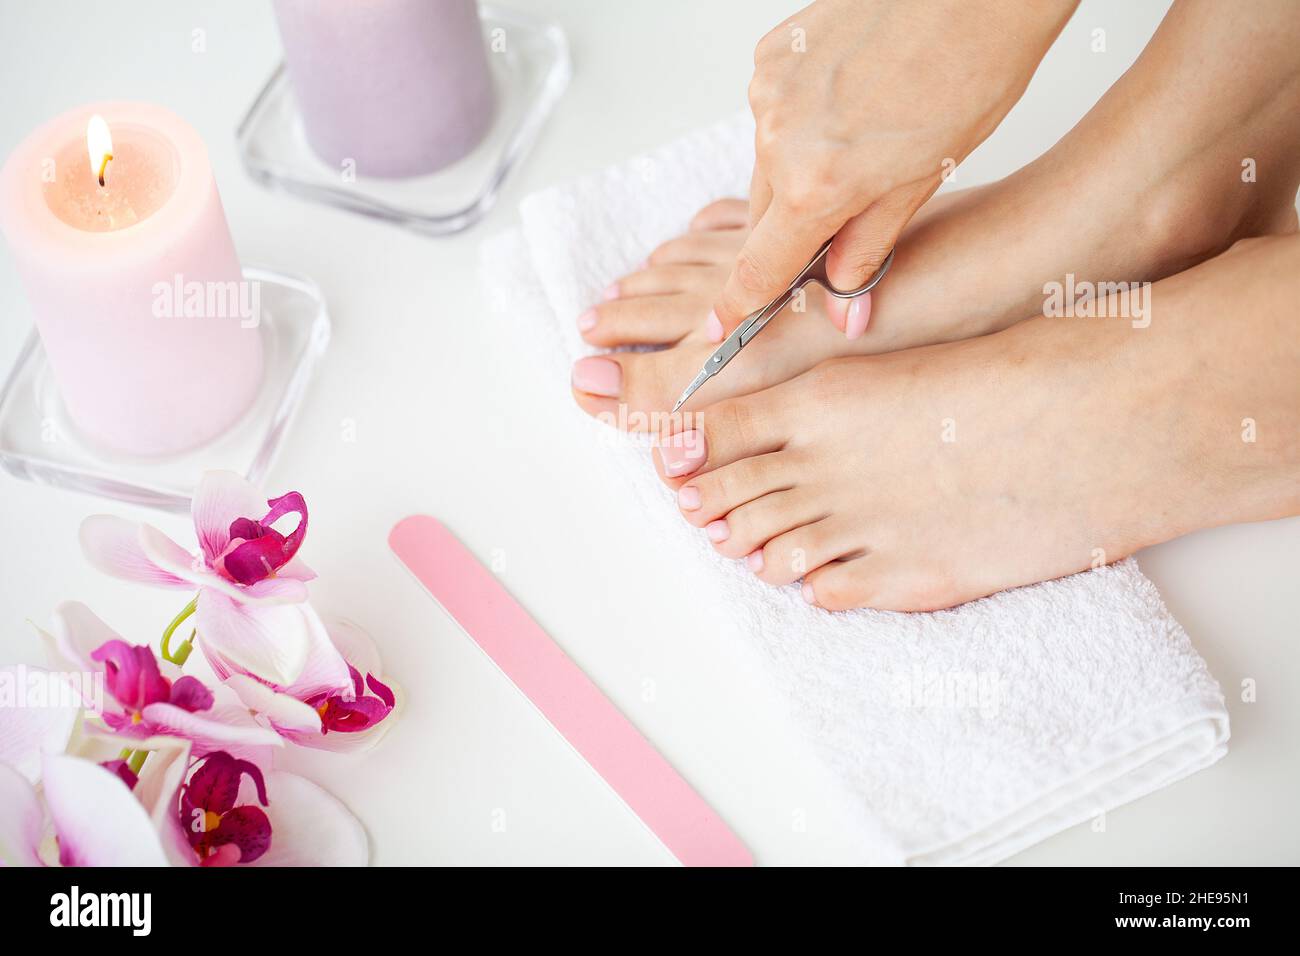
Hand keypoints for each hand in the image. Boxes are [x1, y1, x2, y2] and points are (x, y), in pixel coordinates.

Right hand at [711, 0, 1076, 340]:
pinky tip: (850, 99)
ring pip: (769, 160)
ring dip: (802, 167)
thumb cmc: (970, 71)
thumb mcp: (922, 184)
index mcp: (816, 184)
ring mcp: (769, 90)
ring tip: (864, 136)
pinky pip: (773, 111)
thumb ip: (868, 251)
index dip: (739, 304)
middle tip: (851, 206)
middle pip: (766, 213)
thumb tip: (844, 309)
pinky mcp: (770, 54)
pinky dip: (802, 119)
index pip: (759, 267)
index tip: (720, 327)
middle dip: (798, 224)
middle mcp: (778, 138)